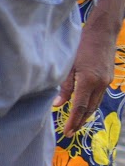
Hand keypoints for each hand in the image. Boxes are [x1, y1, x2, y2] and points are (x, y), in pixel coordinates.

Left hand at [56, 17, 117, 137]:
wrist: (103, 32)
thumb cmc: (81, 46)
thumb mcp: (69, 65)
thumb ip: (64, 86)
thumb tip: (57, 105)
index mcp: (88, 81)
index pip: (79, 107)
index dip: (73, 121)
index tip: (66, 132)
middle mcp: (100, 83)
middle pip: (89, 109)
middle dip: (79, 122)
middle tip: (70, 133)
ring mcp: (106, 81)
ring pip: (95, 104)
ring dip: (85, 116)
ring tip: (76, 125)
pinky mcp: (108, 78)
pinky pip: (99, 97)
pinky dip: (91, 105)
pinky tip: (84, 110)